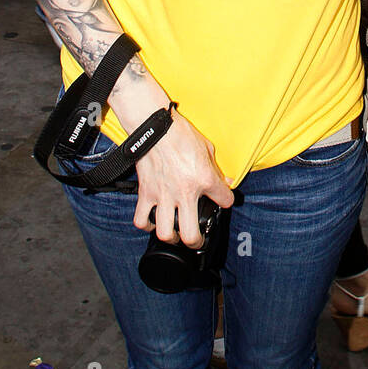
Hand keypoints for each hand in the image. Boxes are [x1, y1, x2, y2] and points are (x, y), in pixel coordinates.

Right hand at [132, 110, 233, 247]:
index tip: (222, 201)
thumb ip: (216, 168)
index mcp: (204, 178)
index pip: (225, 201)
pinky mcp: (146, 193)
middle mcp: (184, 192)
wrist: (155, 127)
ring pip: (165, 233)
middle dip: (196, 241)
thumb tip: (225, 181)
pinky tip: (153, 220)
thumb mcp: (207, 148)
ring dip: (171, 237)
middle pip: (190, 235)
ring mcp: (164, 195)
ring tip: (174, 234)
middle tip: (196, 239)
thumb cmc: (180, 134)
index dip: (226, 201)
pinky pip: (142, 219)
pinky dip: (147, 224)